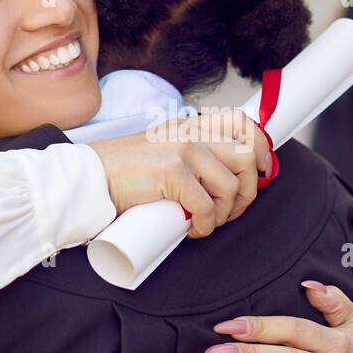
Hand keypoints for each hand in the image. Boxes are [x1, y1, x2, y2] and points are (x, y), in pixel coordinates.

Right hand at [89, 112, 271, 238]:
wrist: (91, 179)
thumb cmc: (123, 173)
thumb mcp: (163, 151)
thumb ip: (189, 155)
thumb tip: (219, 181)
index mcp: (190, 124)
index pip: (240, 122)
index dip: (260, 147)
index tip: (262, 171)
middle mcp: (191, 132)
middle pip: (246, 157)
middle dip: (247, 191)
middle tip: (230, 211)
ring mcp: (183, 150)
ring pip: (231, 185)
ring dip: (224, 213)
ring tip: (205, 222)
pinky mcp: (173, 173)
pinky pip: (206, 206)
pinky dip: (205, 225)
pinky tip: (192, 229)